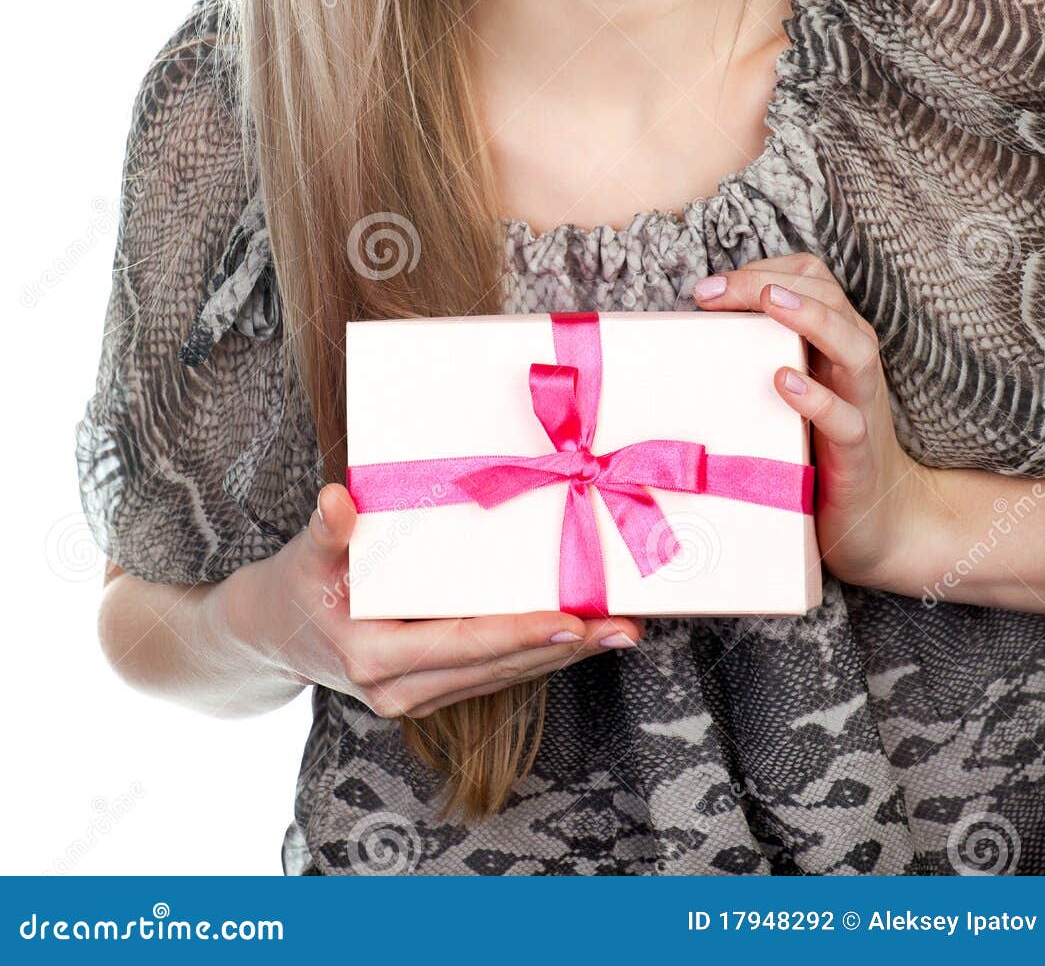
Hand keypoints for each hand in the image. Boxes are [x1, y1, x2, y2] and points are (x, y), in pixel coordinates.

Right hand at [219, 483, 645, 718]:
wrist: (268, 634)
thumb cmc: (291, 586)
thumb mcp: (303, 554)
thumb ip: (328, 530)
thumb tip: (339, 499)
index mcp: (373, 657)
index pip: (462, 644)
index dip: (519, 635)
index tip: (571, 620)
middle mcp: (399, 690)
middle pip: (497, 668)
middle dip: (564, 648)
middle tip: (623, 627)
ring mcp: (416, 698)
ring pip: (503, 678)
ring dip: (562, 655)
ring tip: (619, 631)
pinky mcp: (429, 692)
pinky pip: (491, 674)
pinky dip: (536, 655)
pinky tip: (578, 636)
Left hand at [692, 253, 941, 590]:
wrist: (876, 523)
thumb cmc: (818, 447)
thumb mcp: (789, 392)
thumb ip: (756, 359)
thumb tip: (692, 335)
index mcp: (835, 342)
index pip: (814, 279)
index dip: (765, 269)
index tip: (711, 288)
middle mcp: (853, 364)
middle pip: (830, 299)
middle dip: (770, 283)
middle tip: (716, 291)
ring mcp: (861, 406)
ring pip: (854, 347)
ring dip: (811, 317)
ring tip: (770, 302)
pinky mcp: (857, 454)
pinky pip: (846, 420)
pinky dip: (817, 398)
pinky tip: (784, 382)